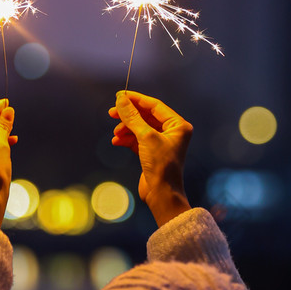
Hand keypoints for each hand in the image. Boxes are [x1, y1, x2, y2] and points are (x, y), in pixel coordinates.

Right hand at [109, 91, 191, 227]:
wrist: (161, 193)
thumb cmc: (161, 166)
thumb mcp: (146, 137)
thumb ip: (132, 117)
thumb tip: (121, 100)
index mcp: (178, 125)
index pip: (155, 105)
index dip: (136, 99)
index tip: (120, 95)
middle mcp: (172, 132)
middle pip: (146, 116)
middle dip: (128, 115)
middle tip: (112, 112)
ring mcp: (161, 143)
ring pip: (139, 128)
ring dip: (126, 128)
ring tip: (116, 132)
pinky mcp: (152, 153)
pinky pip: (137, 140)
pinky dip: (126, 139)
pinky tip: (117, 141)